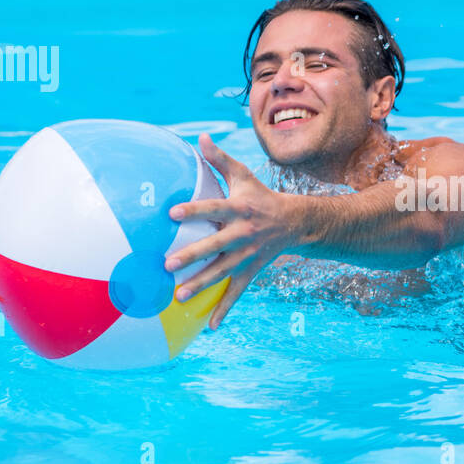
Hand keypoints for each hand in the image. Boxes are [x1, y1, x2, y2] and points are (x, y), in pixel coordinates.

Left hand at [166, 134, 302, 328]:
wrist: (296, 222)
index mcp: (239, 210)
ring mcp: (247, 255)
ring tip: (178, 295)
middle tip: (167, 264)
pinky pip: (236, 292)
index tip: (171, 212)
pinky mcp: (250, 270)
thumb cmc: (260, 196)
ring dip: (201, 285)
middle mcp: (243, 234)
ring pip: (222, 272)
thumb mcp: (244, 175)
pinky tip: (210, 326)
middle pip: (214, 246)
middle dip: (192, 256)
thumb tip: (201, 137)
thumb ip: (219, 160)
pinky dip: (224, 309)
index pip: (214, 209)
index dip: (194, 209)